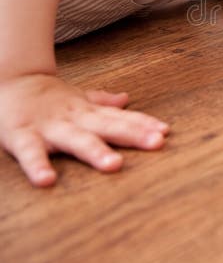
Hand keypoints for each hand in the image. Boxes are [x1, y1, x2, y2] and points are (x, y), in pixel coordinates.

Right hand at [0, 73, 169, 186]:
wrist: (6, 82)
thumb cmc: (46, 98)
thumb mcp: (75, 98)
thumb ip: (101, 102)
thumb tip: (127, 99)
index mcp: (87, 112)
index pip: (120, 118)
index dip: (143, 124)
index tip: (166, 132)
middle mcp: (73, 119)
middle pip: (108, 126)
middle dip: (133, 134)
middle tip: (157, 143)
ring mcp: (49, 127)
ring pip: (75, 140)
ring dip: (95, 151)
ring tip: (114, 165)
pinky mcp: (21, 136)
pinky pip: (30, 153)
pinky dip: (38, 166)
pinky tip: (48, 181)